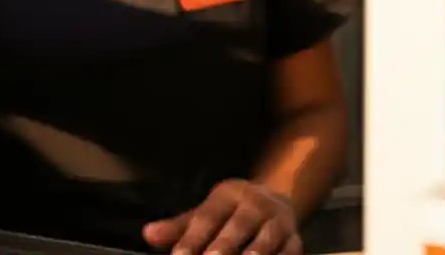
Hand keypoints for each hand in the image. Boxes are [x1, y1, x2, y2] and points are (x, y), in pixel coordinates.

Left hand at [142, 179, 300, 254]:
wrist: (279, 198)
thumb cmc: (232, 212)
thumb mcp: (206, 213)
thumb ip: (179, 227)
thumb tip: (148, 235)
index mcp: (229, 195)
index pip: (207, 217)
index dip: (192, 238)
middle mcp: (255, 205)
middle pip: (238, 227)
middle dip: (223, 247)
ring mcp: (279, 222)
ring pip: (266, 241)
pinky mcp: (296, 241)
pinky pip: (289, 253)